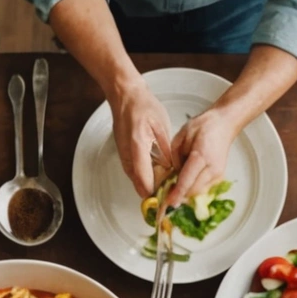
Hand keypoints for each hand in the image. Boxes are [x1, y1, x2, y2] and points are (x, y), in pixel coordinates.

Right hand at [110, 81, 175, 200]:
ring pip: (136, 181)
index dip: (156, 194)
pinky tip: (159, 175)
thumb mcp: (161, 126)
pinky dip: (146, 178)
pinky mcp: (123, 156)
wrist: (125, 97)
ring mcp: (123, 157)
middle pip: (139, 185)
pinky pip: (135, 174)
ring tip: (168, 187)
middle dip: (155, 194)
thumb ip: (166, 150)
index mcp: (137, 147)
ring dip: (150, 187)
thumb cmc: (143, 107)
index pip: (144, 180)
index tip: (169, 200)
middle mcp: (127, 156)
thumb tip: (172, 170)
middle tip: (173, 195)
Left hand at [164, 106, 241, 211]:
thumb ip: (175, 155)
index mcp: (201, 157)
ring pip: (198, 193)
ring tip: (175, 188)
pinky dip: (193, 189)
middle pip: (192, 192)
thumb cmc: (204, 127)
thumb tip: (174, 172)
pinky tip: (186, 183)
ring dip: (185, 193)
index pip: (186, 181)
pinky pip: (203, 189)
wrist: (224, 125)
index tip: (167, 203)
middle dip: (178, 196)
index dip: (175, 194)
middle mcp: (212, 169)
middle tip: (166, 195)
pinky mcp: (219, 177)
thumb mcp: (182, 136)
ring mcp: (218, 175)